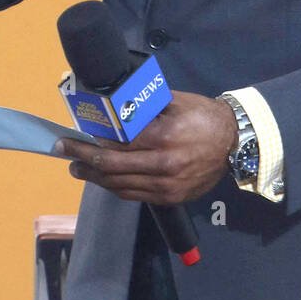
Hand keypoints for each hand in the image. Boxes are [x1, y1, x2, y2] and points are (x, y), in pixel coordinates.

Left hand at [55, 91, 238, 204]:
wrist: (235, 142)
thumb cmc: (204, 116)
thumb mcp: (174, 102)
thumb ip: (142, 108)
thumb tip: (111, 109)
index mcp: (164, 137)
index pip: (116, 143)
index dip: (91, 141)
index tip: (74, 136)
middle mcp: (163, 165)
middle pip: (112, 166)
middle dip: (83, 160)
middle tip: (65, 153)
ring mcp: (166, 185)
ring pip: (120, 185)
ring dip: (94, 177)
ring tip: (78, 168)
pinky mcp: (170, 197)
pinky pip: (134, 194)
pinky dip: (115, 187)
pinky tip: (103, 179)